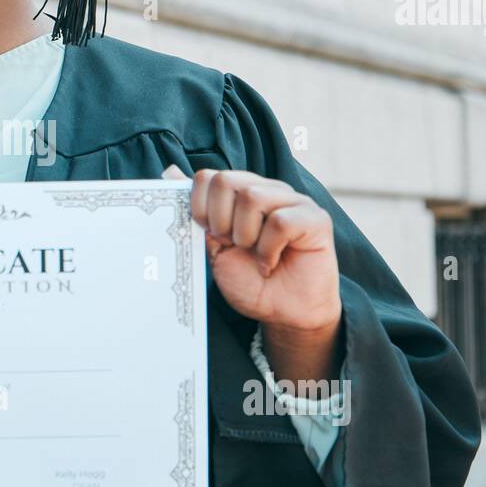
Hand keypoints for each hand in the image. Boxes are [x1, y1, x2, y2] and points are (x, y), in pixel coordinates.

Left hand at [162, 164, 341, 377]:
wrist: (283, 314)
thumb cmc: (251, 281)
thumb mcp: (214, 248)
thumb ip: (197, 212)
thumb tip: (170, 172)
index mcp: (242, 193)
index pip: (209, 176)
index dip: (200, 206)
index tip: (208, 234)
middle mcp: (267, 190)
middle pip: (227, 180)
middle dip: (220, 220)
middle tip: (232, 245)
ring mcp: (293, 201)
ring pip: (253, 197)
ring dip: (245, 236)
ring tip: (254, 253)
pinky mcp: (315, 219)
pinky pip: (281, 221)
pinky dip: (268, 249)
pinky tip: (271, 262)